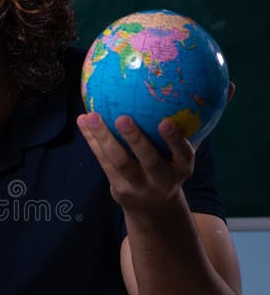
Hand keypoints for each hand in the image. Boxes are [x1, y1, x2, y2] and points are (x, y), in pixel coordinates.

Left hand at [76, 112, 195, 215]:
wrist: (154, 208)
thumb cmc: (170, 167)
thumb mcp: (182, 154)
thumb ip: (190, 126)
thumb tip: (211, 86)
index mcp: (181, 168)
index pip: (183, 154)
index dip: (175, 140)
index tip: (166, 122)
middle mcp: (162, 179)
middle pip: (149, 161)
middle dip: (136, 140)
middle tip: (123, 118)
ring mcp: (139, 186)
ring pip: (120, 162)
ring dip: (104, 138)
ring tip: (91, 117)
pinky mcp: (119, 188)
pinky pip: (103, 162)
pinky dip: (93, 141)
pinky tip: (83, 121)